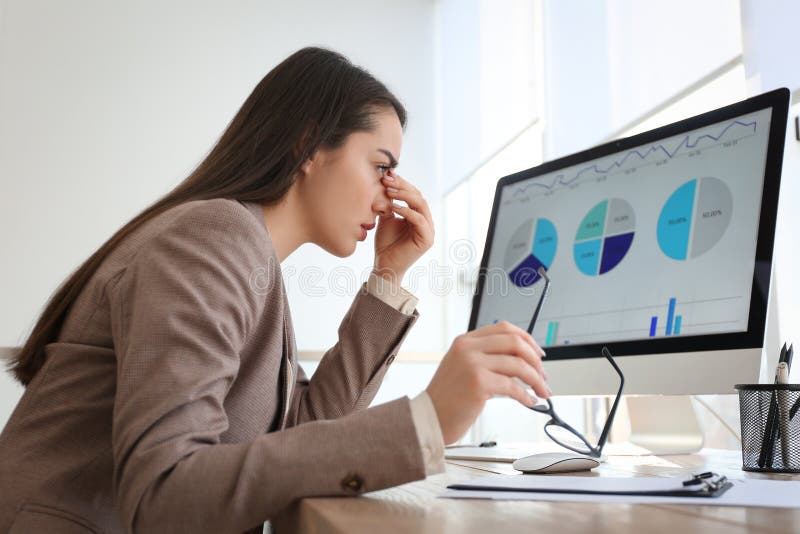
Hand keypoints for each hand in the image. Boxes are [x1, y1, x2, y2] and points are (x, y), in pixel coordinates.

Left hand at [373, 171, 433, 284]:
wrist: (384, 265)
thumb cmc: (386, 243)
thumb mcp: (386, 218)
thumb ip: (390, 203)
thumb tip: (386, 183)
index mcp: (419, 215)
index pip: (413, 193)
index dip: (401, 183)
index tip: (387, 175)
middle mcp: (426, 221)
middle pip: (418, 196)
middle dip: (402, 186)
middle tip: (387, 179)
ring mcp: (429, 230)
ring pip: (421, 205)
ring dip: (404, 195)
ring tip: (389, 191)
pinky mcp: (427, 239)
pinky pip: (419, 219)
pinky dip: (406, 211)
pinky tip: (393, 207)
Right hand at [425, 321, 549, 444]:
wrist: (429, 418)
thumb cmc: (447, 397)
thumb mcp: (461, 366)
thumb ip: (485, 357)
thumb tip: (522, 360)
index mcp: (465, 341)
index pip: (504, 328)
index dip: (527, 339)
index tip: (538, 354)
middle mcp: (468, 348)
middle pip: (515, 342)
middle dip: (535, 360)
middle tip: (543, 375)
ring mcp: (473, 364)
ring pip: (518, 365)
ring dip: (536, 379)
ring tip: (542, 391)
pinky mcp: (478, 383)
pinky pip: (513, 386)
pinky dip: (526, 395)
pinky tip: (530, 401)